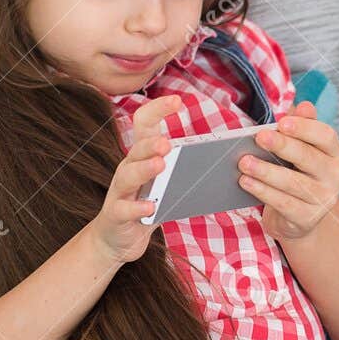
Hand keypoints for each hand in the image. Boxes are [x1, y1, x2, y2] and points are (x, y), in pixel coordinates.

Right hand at [87, 94, 181, 263]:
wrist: (117, 239)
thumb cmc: (147, 205)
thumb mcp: (165, 184)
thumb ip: (186, 170)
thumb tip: (222, 159)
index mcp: (142, 156)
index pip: (144, 124)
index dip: (158, 109)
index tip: (177, 100)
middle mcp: (128, 169)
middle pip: (136, 149)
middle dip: (152, 143)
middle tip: (168, 142)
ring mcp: (120, 192)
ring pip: (128, 175)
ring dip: (145, 169)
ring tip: (161, 165)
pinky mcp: (116, 215)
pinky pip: (125, 209)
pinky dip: (138, 207)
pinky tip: (152, 207)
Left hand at [240, 101, 338, 241]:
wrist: (300, 216)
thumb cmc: (298, 172)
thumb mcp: (301, 148)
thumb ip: (302, 126)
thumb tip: (304, 105)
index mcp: (334, 152)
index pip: (326, 136)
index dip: (305, 128)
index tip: (282, 123)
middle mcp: (334, 175)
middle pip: (309, 158)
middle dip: (283, 146)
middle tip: (259, 137)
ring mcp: (323, 199)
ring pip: (293, 183)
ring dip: (266, 171)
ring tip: (244, 162)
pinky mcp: (307, 218)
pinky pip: (284, 204)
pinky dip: (263, 192)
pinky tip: (246, 182)